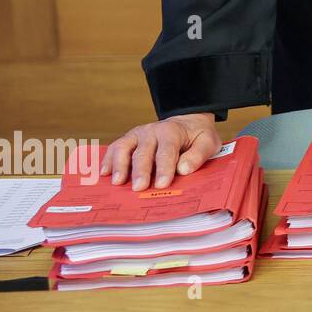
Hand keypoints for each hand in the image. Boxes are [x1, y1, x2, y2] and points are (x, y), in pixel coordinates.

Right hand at [103, 113, 220, 190]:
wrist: (187, 123)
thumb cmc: (197, 137)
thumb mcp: (207, 142)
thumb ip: (198, 155)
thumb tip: (184, 170)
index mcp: (172, 132)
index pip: (167, 151)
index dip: (164, 169)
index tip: (162, 185)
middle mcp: (152, 131)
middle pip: (143, 152)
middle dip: (141, 171)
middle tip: (139, 188)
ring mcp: (137, 135)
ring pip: (124, 148)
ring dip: (119, 165)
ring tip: (118, 183)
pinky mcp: (128, 140)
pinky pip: (115, 148)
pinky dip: (108, 160)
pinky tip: (104, 174)